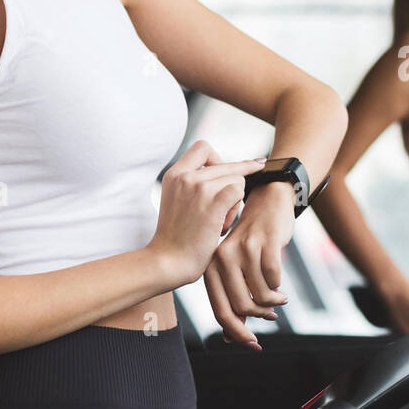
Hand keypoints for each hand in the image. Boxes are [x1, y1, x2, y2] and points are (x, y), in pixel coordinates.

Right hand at [150, 140, 266, 285]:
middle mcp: (186, 176)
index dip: (220, 159)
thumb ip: (193, 183)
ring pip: (237, 178)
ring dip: (234, 201)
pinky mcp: (213, 201)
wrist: (168, 261)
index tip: (229, 173)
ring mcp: (199, 187)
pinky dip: (236, 207)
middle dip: (231, 186)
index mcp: (174, 174)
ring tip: (217, 222)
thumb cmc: (177, 237)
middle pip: (227, 165)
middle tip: (221, 211)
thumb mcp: (177, 200)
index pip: (203, 147)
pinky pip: (239, 190)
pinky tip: (221, 225)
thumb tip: (226, 170)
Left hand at [205, 180, 295, 348]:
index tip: (252, 345)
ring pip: (260, 294)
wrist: (268, 201)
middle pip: (242, 306)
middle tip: (272, 316)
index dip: (237, 332)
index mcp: (212, 267)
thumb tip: (229, 337)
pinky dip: (279, 287)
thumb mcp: (237, 268)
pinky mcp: (265, 242)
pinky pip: (274, 277)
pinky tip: (282, 286)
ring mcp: (244, 249)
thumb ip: (232, 299)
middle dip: (260, 316)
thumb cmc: (252, 240)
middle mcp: (223, 258)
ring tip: (280, 299)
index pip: (221, 310)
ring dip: (273, 302)